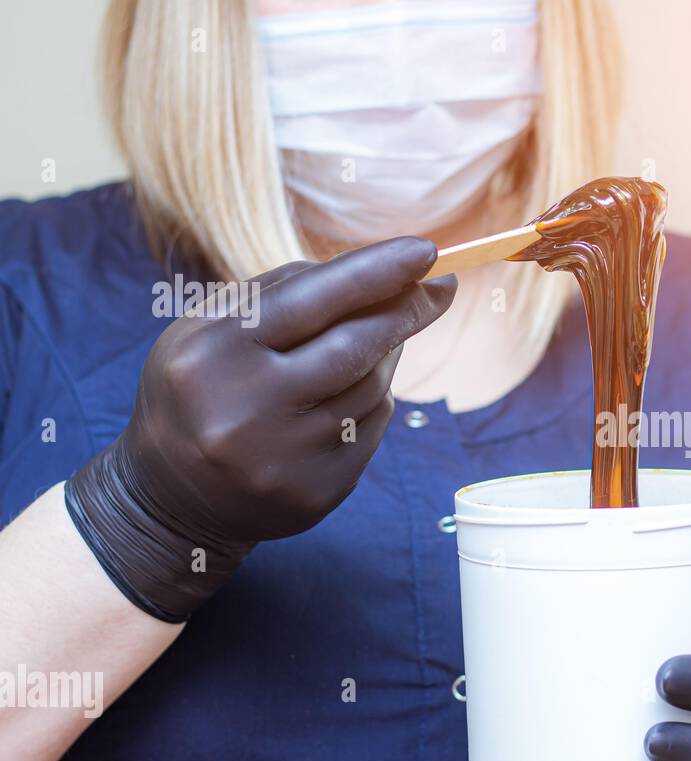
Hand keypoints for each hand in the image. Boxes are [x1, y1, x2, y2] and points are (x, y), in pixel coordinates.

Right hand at [65, 236, 455, 622]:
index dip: (375, 271)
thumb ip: (283, 292)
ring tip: (379, 338)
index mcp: (213, 354)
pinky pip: (371, 429)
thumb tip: (376, 272)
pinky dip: (373, 400)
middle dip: (404, 310)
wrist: (169, 497)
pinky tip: (354, 392)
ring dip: (386, 355)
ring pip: (370, 388)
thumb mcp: (210, 329)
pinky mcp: (318, 492)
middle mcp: (248, 409)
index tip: (425, 251)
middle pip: (353, 347)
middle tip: (439, 288)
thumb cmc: (199, 389)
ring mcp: (286, 458)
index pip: (310, 300)